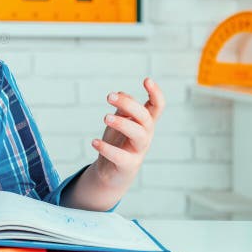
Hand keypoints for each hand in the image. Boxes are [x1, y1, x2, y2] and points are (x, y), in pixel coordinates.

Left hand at [89, 77, 165, 191]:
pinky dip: (107, 148)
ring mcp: (138, 151)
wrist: (110, 171)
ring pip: (138, 135)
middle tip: (108, 96)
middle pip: (145, 118)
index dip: (156, 94)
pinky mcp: (128, 165)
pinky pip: (121, 156)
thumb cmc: (118, 141)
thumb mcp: (120, 121)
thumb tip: (121, 94)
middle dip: (129, 105)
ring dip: (122, 123)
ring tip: (105, 117)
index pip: (157, 107)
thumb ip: (123, 107)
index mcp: (144, 123)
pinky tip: (94, 142)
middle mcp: (145, 136)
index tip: (146, 80)